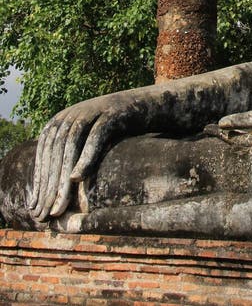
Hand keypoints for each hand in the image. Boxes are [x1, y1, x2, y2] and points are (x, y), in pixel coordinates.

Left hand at [28, 88, 153, 221]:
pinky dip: (84, 157)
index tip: (38, 209)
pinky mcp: (111, 113)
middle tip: (47, 215)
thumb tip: (50, 189)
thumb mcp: (88, 140)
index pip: (45, 153)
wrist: (146, 104)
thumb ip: (69, 156)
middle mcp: (73, 113)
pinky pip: (94, 137)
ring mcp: (92, 110)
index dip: (40, 180)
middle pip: (55, 151)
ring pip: (71, 146)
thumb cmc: (115, 129)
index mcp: (63, 118)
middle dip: (49, 185)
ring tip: (60, 206)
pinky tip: (78, 178)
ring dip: (63, 178)